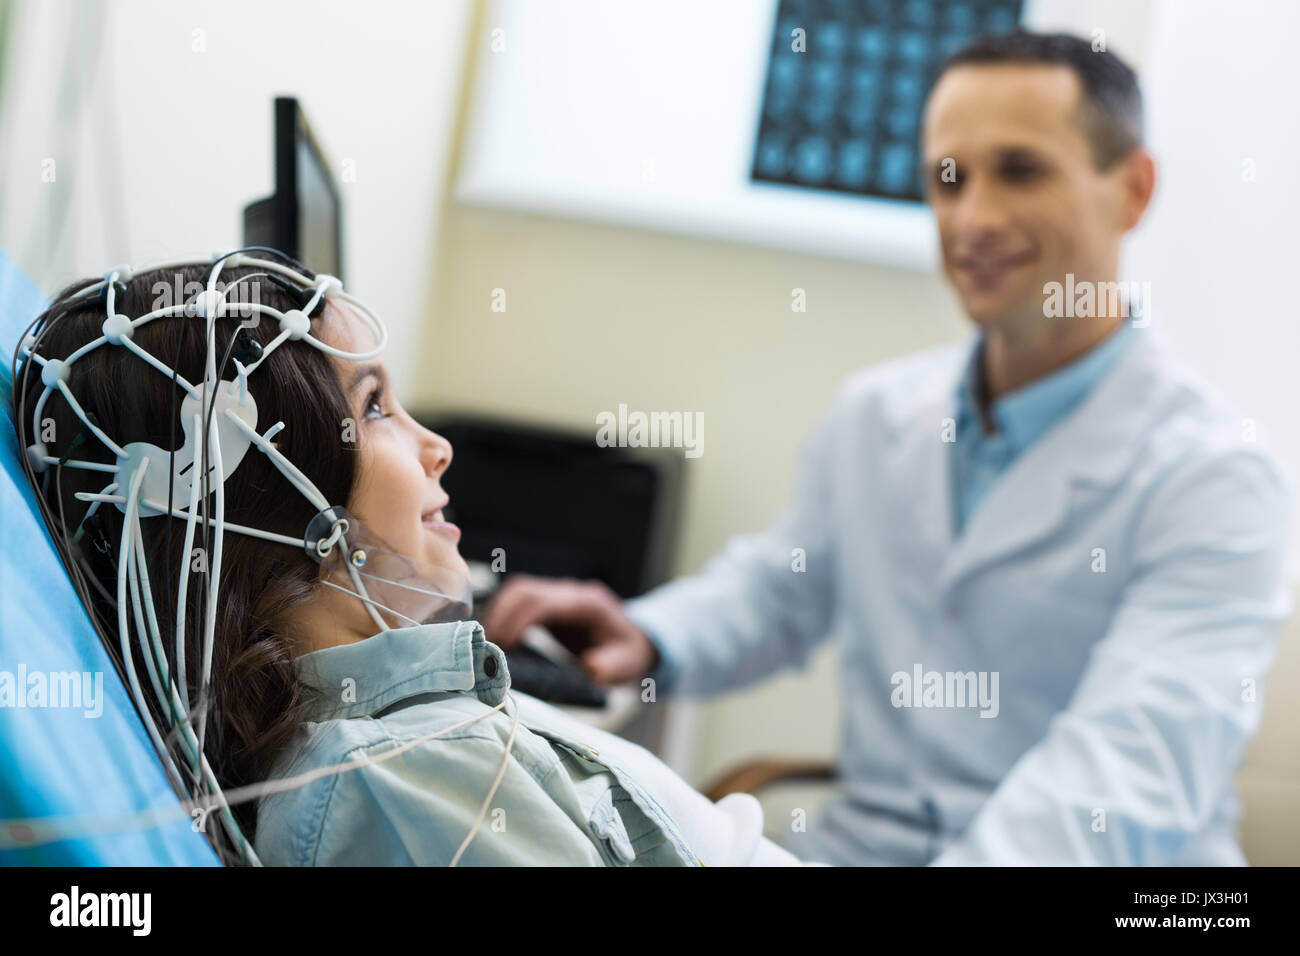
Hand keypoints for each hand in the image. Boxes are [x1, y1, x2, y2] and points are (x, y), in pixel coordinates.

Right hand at [482, 574, 659, 684]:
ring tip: (488, 644)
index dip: (518, 621)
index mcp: (587, 604)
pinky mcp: (548, 602)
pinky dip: (504, 614)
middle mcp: (570, 592)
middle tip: (487, 648)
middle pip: (524, 591)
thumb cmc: (628, 652)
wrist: (632, 638)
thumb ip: (611, 666)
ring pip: (518, 591)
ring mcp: (558, 594)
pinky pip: (519, 599)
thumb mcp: (627, 663)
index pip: (543, 603)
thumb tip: (592, 669)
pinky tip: (497, 637)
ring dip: (499, 614)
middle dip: (501, 617)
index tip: (503, 647)